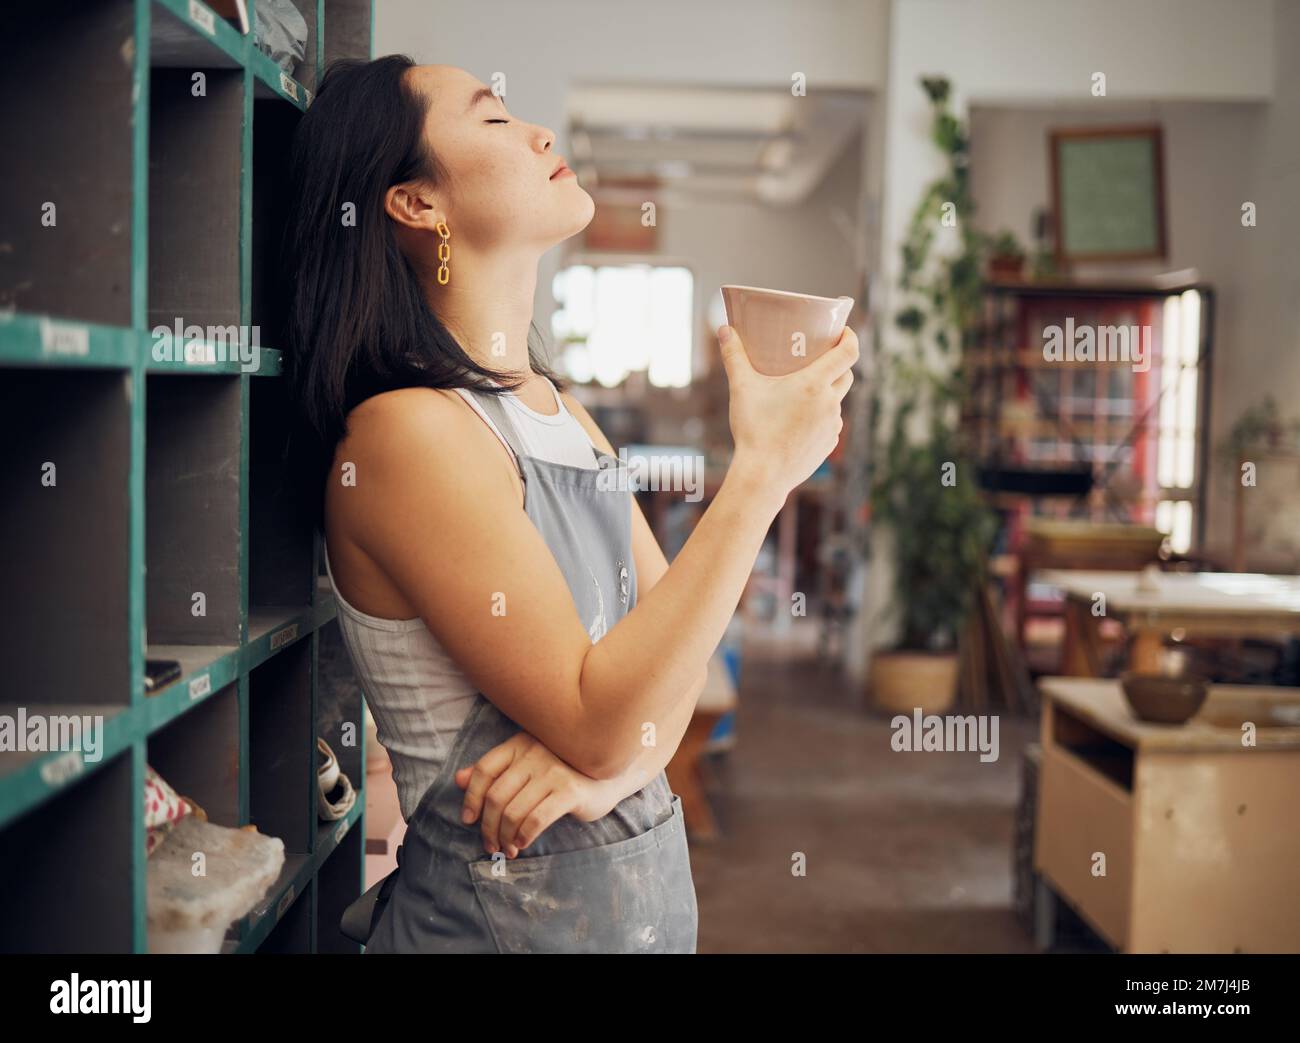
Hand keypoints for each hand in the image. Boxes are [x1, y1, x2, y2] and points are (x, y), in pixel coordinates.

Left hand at [454, 731, 619, 857]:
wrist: (608, 776)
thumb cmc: (562, 772)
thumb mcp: (526, 766)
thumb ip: (495, 771)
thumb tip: (458, 779)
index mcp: (520, 744)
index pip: (484, 769)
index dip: (471, 797)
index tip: (468, 819)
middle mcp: (534, 753)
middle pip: (496, 796)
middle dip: (488, 827)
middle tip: (490, 844)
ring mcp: (552, 771)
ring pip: (514, 812)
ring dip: (505, 837)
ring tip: (507, 848)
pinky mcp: (569, 791)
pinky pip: (535, 820)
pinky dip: (523, 836)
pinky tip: (523, 843)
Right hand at [718, 322, 857, 499]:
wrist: (763, 475)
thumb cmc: (753, 429)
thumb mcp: (741, 389)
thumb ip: (734, 357)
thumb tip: (724, 330)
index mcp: (814, 384)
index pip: (848, 353)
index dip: (850, 338)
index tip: (844, 331)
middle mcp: (830, 403)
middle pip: (846, 375)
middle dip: (838, 363)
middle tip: (821, 358)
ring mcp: (832, 425)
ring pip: (837, 401)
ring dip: (827, 392)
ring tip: (805, 391)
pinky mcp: (829, 444)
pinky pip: (830, 423)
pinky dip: (820, 416)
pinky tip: (802, 419)